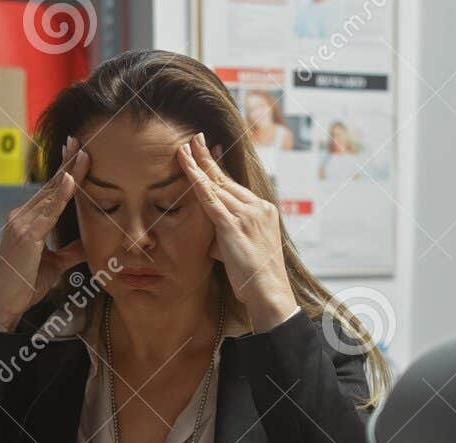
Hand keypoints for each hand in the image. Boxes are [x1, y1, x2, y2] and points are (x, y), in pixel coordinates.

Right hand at [0, 135, 90, 329]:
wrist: (4, 304)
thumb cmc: (24, 285)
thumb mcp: (55, 265)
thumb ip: (70, 251)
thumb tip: (87, 243)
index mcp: (27, 220)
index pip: (50, 191)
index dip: (64, 171)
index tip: (76, 152)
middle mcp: (21, 216)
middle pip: (50, 185)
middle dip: (66, 162)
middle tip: (79, 140)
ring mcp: (21, 224)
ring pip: (50, 194)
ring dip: (69, 173)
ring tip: (82, 153)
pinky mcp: (25, 235)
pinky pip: (48, 212)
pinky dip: (61, 195)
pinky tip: (71, 180)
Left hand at [177, 132, 299, 332]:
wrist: (270, 291)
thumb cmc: (257, 279)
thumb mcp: (246, 251)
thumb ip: (231, 239)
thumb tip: (214, 241)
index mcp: (263, 211)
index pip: (236, 185)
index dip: (220, 168)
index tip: (210, 151)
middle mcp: (257, 208)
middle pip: (226, 179)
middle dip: (208, 157)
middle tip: (195, 138)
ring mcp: (246, 215)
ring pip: (217, 185)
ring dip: (198, 164)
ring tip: (185, 147)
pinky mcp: (233, 226)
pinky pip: (210, 199)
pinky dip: (197, 181)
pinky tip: (187, 167)